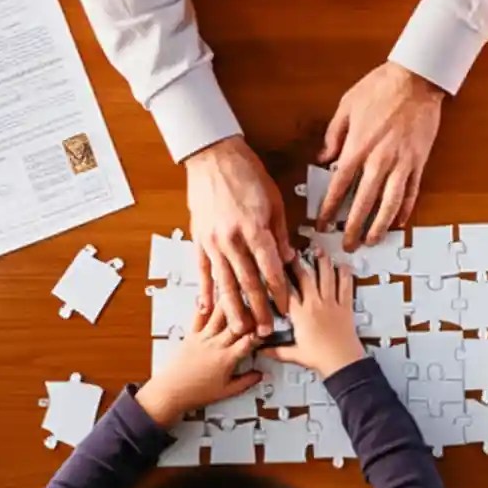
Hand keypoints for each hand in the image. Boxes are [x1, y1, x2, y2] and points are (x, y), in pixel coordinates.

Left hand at [136, 304, 261, 427]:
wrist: (170, 391)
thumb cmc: (195, 392)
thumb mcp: (226, 392)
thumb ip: (246, 381)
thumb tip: (260, 375)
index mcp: (227, 358)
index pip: (250, 340)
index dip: (261, 332)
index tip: (267, 328)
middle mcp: (216, 344)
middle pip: (238, 323)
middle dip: (250, 313)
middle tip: (257, 303)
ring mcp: (203, 337)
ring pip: (220, 314)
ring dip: (231, 302)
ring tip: (239, 290)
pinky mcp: (191, 335)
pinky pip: (200, 316)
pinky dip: (206, 305)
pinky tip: (212, 295)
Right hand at [185, 135, 294, 335]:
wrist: (212, 156)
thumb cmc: (246, 174)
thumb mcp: (274, 201)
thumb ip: (280, 233)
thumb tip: (288, 258)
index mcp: (254, 228)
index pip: (270, 268)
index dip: (280, 291)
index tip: (287, 307)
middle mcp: (232, 239)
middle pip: (248, 282)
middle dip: (259, 309)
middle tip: (266, 330)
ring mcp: (212, 241)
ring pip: (224, 283)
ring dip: (233, 309)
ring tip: (239, 328)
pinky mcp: (199, 240)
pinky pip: (202, 270)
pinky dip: (204, 290)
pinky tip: (206, 307)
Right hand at [262, 248, 363, 377]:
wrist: (342, 362)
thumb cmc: (320, 358)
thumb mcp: (294, 354)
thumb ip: (277, 350)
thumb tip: (262, 350)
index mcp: (300, 315)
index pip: (286, 291)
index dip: (280, 277)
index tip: (275, 266)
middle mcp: (315, 305)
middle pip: (305, 277)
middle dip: (299, 262)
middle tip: (295, 252)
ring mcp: (331, 303)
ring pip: (327, 276)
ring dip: (323, 262)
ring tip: (319, 250)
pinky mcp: (345, 307)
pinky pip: (346, 286)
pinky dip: (345, 274)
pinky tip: (343, 265)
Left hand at [318, 61, 443, 249]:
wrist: (416, 79)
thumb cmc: (380, 88)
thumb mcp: (346, 106)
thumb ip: (333, 136)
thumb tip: (323, 158)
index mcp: (358, 147)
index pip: (339, 187)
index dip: (330, 209)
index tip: (324, 224)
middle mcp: (379, 160)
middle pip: (364, 203)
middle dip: (354, 227)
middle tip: (348, 244)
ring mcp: (402, 163)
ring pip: (390, 204)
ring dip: (380, 226)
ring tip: (372, 241)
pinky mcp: (419, 162)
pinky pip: (411, 192)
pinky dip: (405, 210)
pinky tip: (397, 222)